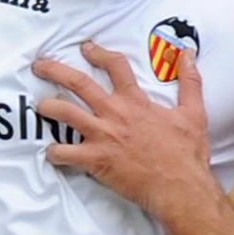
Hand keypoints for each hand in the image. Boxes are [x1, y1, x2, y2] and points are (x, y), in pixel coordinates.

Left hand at [33, 40, 214, 214]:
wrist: (179, 186)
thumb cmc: (186, 154)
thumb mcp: (194, 113)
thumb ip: (190, 82)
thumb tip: (189, 56)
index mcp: (136, 101)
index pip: (115, 66)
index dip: (98, 53)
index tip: (85, 48)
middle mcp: (115, 113)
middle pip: (79, 83)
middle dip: (55, 70)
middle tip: (40, 65)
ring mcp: (103, 135)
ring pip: (65, 113)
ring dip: (48, 107)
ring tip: (40, 106)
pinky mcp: (95, 159)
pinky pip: (65, 153)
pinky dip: (54, 152)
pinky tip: (51, 152)